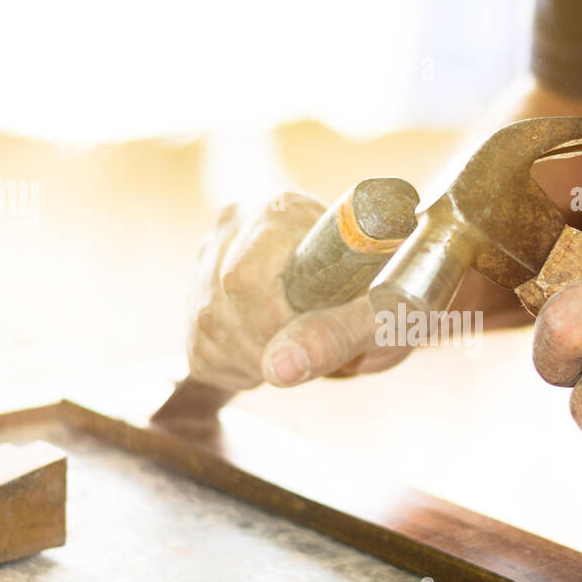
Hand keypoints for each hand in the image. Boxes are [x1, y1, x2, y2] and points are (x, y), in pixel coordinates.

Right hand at [185, 192, 408, 390]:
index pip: (245, 278)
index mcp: (283, 211)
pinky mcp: (196, 292)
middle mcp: (236, 225)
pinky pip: (201, 351)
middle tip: (311, 352)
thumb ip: (337, 333)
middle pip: (218, 308)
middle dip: (265, 349)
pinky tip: (277, 350)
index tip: (310, 339)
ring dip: (256, 362)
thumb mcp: (381, 312)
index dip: (273, 325)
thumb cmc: (385, 293)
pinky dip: (241, 369)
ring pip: (206, 333)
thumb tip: (280, 366)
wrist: (367, 285)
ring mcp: (209, 256)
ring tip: (299, 348)